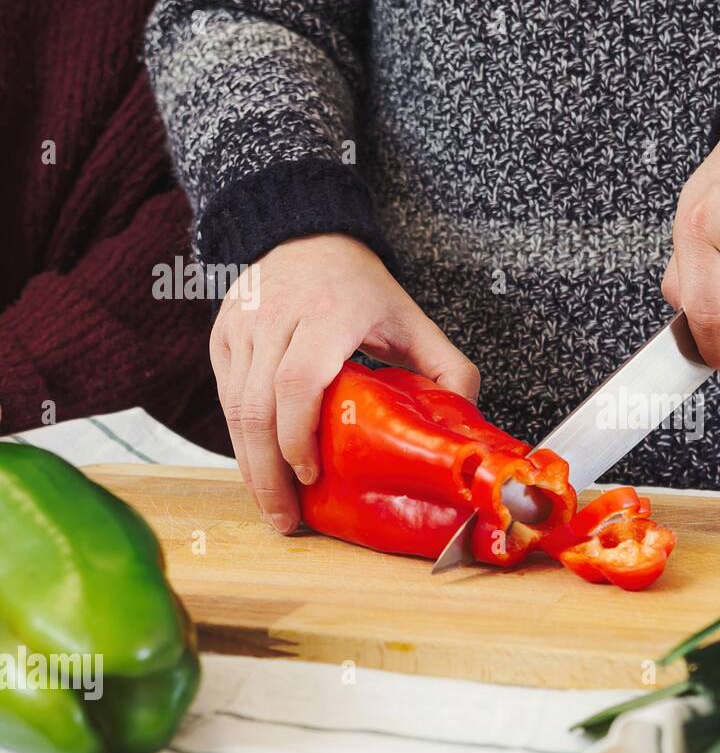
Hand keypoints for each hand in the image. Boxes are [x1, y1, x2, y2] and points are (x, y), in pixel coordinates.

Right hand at [211, 233, 478, 532]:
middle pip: (256, 405)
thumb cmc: (361, 286)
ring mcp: (241, 326)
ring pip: (233, 407)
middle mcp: (275, 317)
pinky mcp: (222, 336)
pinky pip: (224, 397)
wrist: (304, 233)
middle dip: (268, 470)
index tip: (312, 475)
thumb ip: (447, 366)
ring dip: (250, 465)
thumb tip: (465, 420)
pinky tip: (260, 472)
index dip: (298, 433)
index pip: (298, 379)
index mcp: (328, 312)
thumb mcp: (412, 318)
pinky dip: (240, 440)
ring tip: (273, 508)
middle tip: (287, 519)